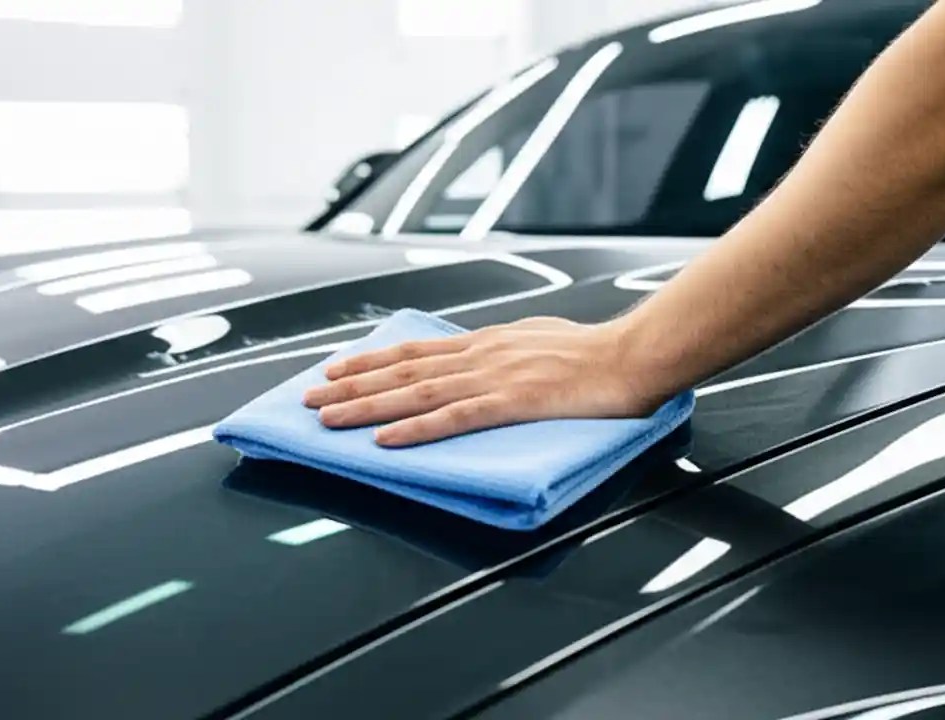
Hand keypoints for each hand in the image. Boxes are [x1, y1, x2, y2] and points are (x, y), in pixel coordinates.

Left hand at [302, 317, 664, 446]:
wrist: (634, 356)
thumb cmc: (595, 353)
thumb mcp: (539, 340)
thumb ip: (505, 353)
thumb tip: (484, 359)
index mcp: (488, 342)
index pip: (415, 351)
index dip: (370, 362)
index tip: (335, 370)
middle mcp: (481, 355)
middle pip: (403, 371)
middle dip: (351, 386)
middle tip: (310, 399)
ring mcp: (495, 378)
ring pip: (417, 393)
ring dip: (368, 407)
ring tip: (330, 420)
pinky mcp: (513, 403)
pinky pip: (454, 418)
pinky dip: (416, 430)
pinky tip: (387, 440)